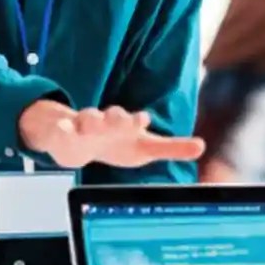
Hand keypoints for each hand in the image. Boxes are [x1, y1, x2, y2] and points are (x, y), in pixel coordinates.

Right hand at [19, 99, 205, 168]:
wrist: (81, 142)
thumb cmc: (119, 143)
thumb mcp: (146, 147)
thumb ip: (172, 148)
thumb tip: (202, 146)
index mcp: (126, 125)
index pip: (133, 120)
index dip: (137, 120)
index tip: (142, 120)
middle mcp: (107, 120)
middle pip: (111, 116)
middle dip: (114, 117)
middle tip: (118, 119)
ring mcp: (85, 125)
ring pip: (87, 118)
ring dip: (89, 120)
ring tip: (89, 123)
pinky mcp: (65, 132)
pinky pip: (62, 129)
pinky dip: (62, 128)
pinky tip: (63, 129)